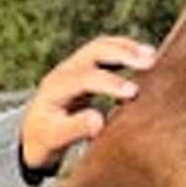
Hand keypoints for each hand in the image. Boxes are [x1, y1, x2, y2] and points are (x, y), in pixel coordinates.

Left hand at [19, 36, 158, 175]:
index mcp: (55, 87)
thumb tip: (99, 120)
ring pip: (102, 46)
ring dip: (127, 48)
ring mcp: (75, 66)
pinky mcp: (85, 68)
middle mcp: (65, 70)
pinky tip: (146, 59)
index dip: (110, 83)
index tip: (133, 92)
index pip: (85, 78)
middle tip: (149, 62)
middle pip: (94, 51)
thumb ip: (74, 129)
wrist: (32, 132)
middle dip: (123, 54)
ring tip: (153, 56)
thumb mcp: (53, 139)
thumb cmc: (43, 138)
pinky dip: (126, 52)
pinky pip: (106, 53)